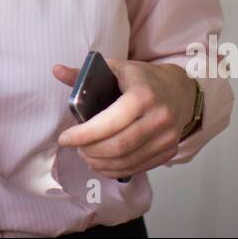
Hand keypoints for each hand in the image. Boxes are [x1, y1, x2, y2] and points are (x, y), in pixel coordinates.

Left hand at [52, 59, 195, 177]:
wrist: (180, 90)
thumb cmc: (144, 79)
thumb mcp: (117, 68)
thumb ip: (85, 73)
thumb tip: (57, 70)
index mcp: (143, 95)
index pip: (110, 122)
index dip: (84, 134)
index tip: (65, 138)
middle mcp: (159, 118)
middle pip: (118, 146)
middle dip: (90, 151)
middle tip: (75, 148)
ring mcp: (167, 137)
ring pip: (127, 161)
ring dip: (100, 163)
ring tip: (86, 156)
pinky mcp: (169, 151)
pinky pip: (138, 167)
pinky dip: (116, 169)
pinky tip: (102, 163)